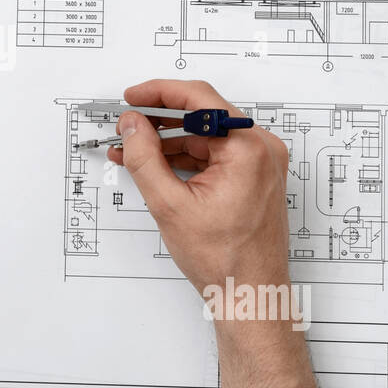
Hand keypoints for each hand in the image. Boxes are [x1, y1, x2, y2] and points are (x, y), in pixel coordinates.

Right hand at [106, 79, 289, 292]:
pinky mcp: (254, 177)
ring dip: (169, 140)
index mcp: (248, 148)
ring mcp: (260, 163)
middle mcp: (261, 149)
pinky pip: (215, 154)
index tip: (131, 98)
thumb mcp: (170, 204)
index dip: (159, 93)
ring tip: (131, 150)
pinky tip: (156, 164)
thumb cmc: (225, 259)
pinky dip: (185, 157)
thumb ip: (144, 157)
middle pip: (203, 116)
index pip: (199, 100)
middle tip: (126, 125)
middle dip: (159, 120)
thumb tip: (131, 126)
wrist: (250, 294)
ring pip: (206, 136)